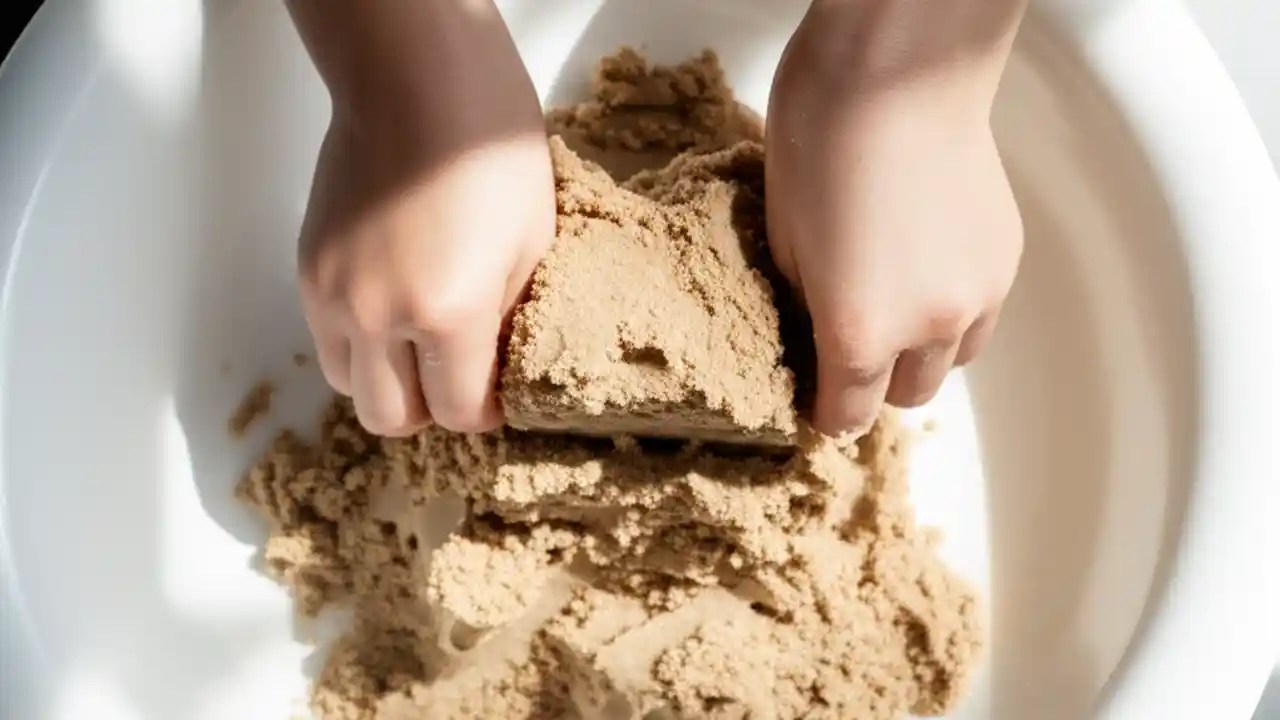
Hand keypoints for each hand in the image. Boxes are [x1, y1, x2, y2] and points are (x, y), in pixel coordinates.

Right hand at [290, 1, 552, 435]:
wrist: (419, 81)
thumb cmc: (491, 152)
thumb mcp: (531, 246)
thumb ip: (507, 323)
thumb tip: (495, 365)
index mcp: (449, 313)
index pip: (460, 412)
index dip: (486, 412)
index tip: (497, 394)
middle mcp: (380, 316)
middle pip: (393, 418)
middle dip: (432, 409)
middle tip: (458, 376)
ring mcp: (334, 294)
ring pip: (349, 385)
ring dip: (387, 381)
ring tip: (420, 344)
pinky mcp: (309, 267)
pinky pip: (326, 338)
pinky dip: (358, 342)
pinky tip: (391, 305)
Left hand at [767, 0, 1025, 436]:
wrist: (898, 70)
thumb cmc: (819, 140)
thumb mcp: (782, 240)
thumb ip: (805, 307)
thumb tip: (815, 333)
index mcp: (860, 332)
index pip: (847, 414)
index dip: (825, 413)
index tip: (814, 400)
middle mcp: (929, 328)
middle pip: (906, 397)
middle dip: (874, 385)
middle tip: (847, 347)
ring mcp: (979, 294)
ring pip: (953, 360)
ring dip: (920, 352)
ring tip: (893, 306)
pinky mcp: (1007, 258)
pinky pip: (982, 314)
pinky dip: (953, 311)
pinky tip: (925, 266)